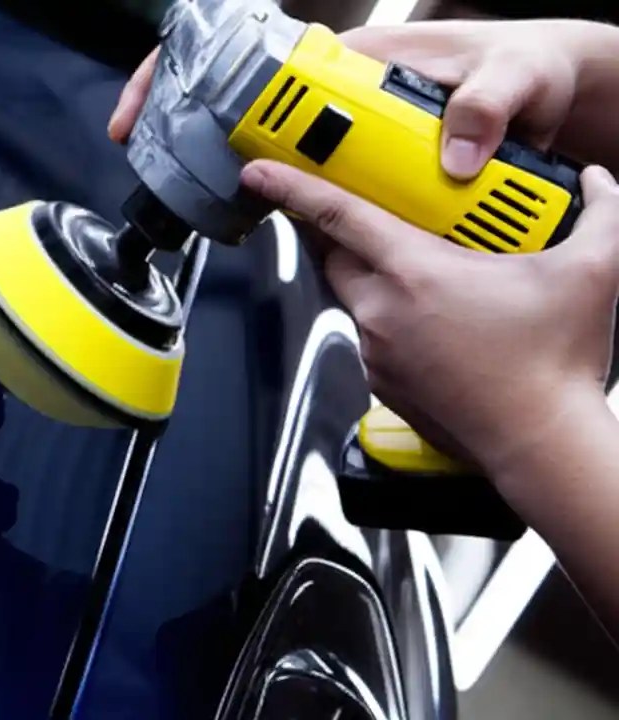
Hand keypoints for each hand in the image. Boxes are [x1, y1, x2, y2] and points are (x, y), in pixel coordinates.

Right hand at [108, 20, 593, 178]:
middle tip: (151, 157)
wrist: (545, 99)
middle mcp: (343, 95)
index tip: (158, 107)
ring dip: (223, 172)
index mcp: (360, 61)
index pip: (258, 62)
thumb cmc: (526, 68)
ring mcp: (347, 131)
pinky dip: (274, 202)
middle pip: (241, 105)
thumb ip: (488, 107)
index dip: (193, 75)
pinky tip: (256, 219)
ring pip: (265, 149)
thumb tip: (455, 151)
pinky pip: (301, 181)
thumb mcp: (515, 77)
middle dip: (184, 129)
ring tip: (187, 197)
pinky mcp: (361, 165)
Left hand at [239, 159, 618, 481]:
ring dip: (367, 273)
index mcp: (416, 275)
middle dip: (333, 228)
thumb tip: (600, 183)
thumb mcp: (591, 273)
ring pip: (350, 295)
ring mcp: (377, 350)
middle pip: (332, 254)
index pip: (338, 217)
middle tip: (351, 206)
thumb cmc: (553, 368)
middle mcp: (383, 312)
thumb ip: (601, 214)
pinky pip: (369, 333)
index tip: (259, 171)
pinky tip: (426, 313)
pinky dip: (385, 314)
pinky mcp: (382, 380)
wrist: (540, 444)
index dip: (294, 187)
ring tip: (410, 262)